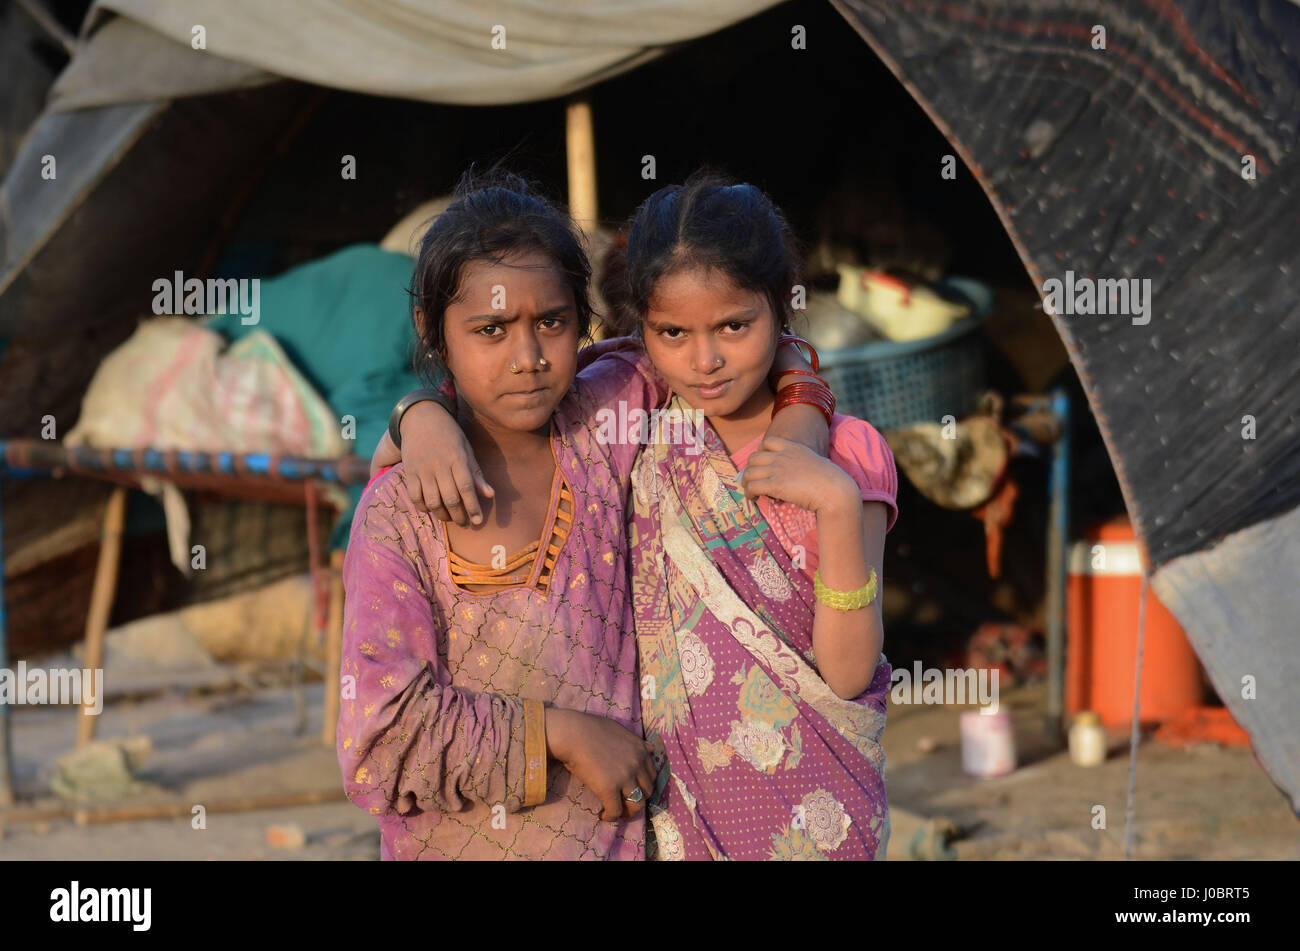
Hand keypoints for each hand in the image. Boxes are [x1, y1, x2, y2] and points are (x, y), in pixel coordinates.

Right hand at [398, 402, 493, 524]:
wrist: (421, 419)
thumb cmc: (450, 436)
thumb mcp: (467, 450)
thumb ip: (476, 474)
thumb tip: (490, 495)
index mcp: (457, 459)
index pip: (466, 488)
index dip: (473, 507)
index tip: (478, 521)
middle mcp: (440, 466)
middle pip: (450, 498)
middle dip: (459, 516)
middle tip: (465, 524)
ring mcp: (423, 469)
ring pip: (432, 501)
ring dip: (442, 515)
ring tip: (450, 519)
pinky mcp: (410, 472)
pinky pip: (415, 496)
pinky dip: (423, 507)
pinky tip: (431, 509)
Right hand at [545, 707, 657, 821]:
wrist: (572, 733)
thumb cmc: (590, 729)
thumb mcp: (620, 731)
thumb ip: (636, 742)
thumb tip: (650, 748)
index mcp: (641, 750)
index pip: (652, 775)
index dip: (643, 784)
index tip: (633, 788)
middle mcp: (637, 764)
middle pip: (647, 791)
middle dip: (638, 798)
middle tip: (625, 802)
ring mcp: (625, 777)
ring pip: (637, 805)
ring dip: (628, 812)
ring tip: (617, 813)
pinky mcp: (609, 789)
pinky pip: (616, 811)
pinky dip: (611, 816)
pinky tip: (603, 815)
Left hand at [740, 435, 858, 512]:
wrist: (834, 490)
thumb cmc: (832, 480)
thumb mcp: (816, 463)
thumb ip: (804, 464)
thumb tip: (800, 475)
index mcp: (793, 447)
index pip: (768, 441)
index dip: (761, 452)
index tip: (762, 464)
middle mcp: (782, 456)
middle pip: (754, 458)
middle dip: (750, 469)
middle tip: (753, 480)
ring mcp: (777, 469)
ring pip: (749, 473)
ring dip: (746, 483)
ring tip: (750, 491)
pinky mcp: (775, 484)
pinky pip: (752, 486)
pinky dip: (749, 493)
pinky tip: (754, 498)